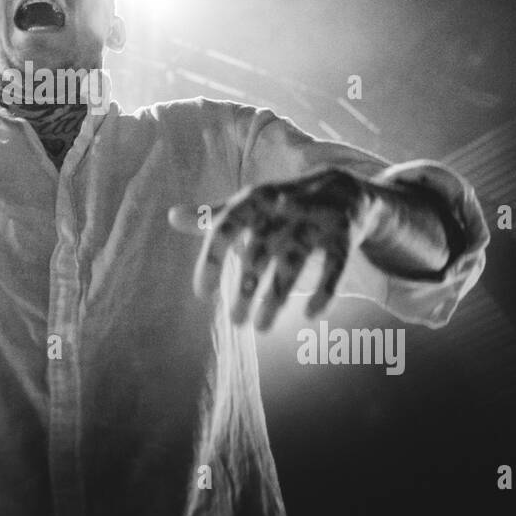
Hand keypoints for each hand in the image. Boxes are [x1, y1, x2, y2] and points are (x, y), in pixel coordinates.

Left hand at [167, 169, 381, 330]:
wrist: (344, 187)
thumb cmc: (284, 203)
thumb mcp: (249, 204)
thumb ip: (212, 215)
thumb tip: (171, 217)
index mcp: (256, 199)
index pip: (226, 229)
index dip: (212, 261)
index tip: (202, 294)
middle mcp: (285, 208)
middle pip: (259, 254)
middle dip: (246, 290)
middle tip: (235, 321)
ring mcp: (316, 221)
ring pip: (292, 264)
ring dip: (275, 298)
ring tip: (260, 327)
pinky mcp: (344, 235)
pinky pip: (335, 266)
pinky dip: (324, 291)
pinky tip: (309, 315)